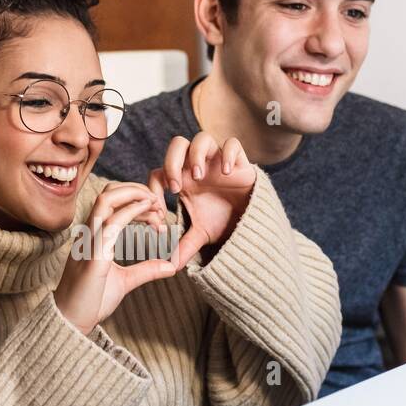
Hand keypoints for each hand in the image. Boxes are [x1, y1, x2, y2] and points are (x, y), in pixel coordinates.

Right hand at [53, 181, 176, 334]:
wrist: (73, 320)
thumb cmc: (92, 300)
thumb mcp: (125, 281)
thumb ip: (146, 270)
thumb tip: (171, 266)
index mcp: (94, 236)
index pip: (112, 202)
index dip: (135, 198)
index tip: (157, 211)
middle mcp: (90, 233)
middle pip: (108, 193)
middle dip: (136, 190)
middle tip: (158, 203)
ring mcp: (90, 241)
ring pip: (107, 200)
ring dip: (134, 195)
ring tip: (155, 203)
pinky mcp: (94, 254)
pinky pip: (111, 224)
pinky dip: (131, 212)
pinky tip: (149, 213)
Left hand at [148, 132, 255, 268]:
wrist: (251, 218)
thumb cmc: (223, 220)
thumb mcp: (200, 234)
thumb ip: (183, 246)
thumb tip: (169, 267)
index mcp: (183, 180)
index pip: (158, 172)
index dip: (154, 188)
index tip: (162, 212)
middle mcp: (197, 166)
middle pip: (177, 144)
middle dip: (172, 162)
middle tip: (176, 188)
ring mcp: (217, 160)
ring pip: (202, 138)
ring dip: (197, 155)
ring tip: (199, 177)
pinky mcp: (238, 159)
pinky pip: (232, 143)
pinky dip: (228, 154)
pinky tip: (227, 172)